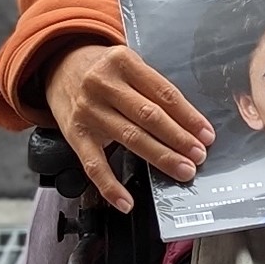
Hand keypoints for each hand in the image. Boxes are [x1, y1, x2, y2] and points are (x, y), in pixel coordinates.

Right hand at [44, 42, 215, 212]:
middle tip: (199, 155)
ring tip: (181, 169)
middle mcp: (104, 85)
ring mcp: (88, 111)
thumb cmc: (104, 67)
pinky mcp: (74, 135)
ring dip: (160, 157)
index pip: (164, 93)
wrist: (58, 65)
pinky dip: (111, 186)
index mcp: (124, 63)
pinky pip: (94, 165)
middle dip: (179, 139)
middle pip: (149, 116)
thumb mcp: (128, 62)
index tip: (206, 133)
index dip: (188, 116)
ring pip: (129, 138)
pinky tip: (127, 201)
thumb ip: (152, 85)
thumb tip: (188, 119)